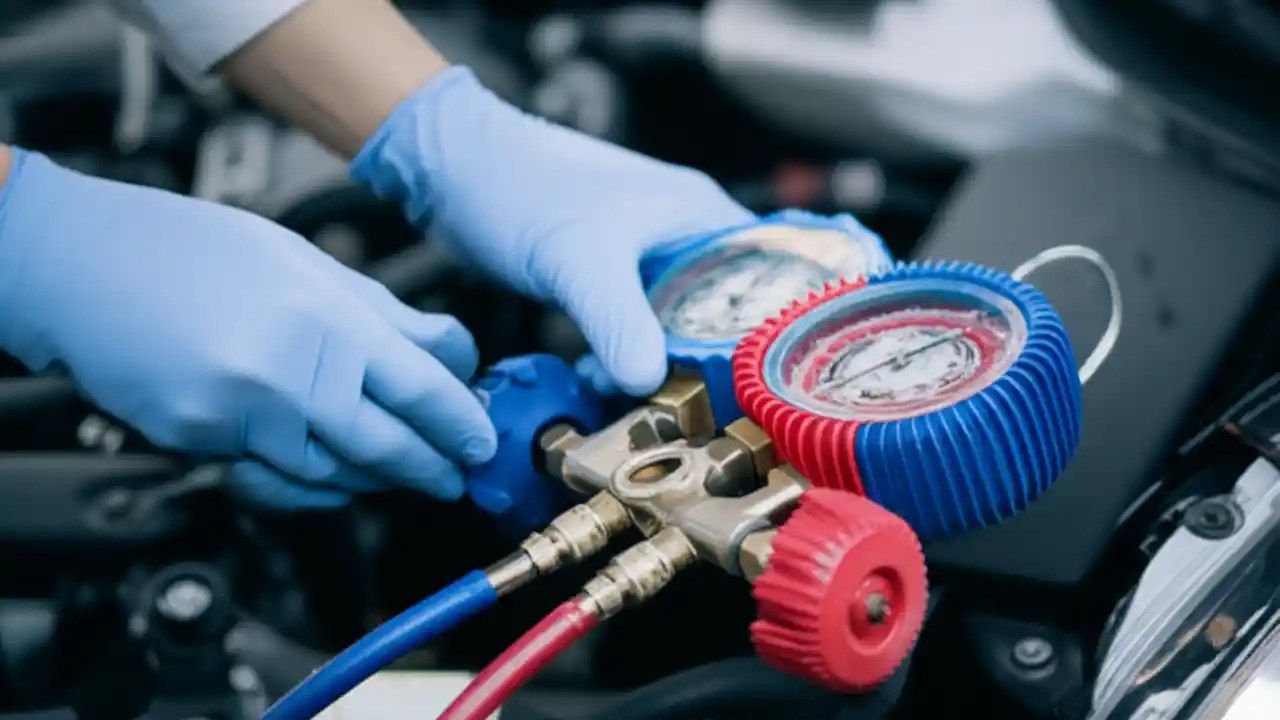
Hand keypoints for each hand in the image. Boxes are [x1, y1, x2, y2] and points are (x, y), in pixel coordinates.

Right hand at [0, 149, 494, 508]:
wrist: (78, 264)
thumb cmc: (190, 251)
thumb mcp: (303, 263)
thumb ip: (379, 313)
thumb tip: (445, 348)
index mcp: (325, 317)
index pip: (421, 388)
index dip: (461, 424)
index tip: (481, 440)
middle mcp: (288, 370)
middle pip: (386, 447)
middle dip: (430, 469)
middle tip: (452, 475)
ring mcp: (240, 413)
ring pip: (331, 474)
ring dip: (372, 478)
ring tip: (395, 471)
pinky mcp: (201, 440)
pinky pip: (272, 476)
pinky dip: (308, 480)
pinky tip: (326, 469)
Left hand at [352, 67, 754, 395]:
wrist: (454, 168)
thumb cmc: (519, 186)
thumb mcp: (578, 262)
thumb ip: (618, 323)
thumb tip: (649, 384)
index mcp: (699, 216)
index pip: (774, 279)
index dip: (774, 334)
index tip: (763, 386)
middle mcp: (685, 233)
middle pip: (730, 312)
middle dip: (717, 364)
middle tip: (707, 413)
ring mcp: (649, 254)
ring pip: (683, 324)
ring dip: (670, 365)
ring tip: (659, 410)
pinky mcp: (613, 275)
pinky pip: (642, 326)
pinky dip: (632, 356)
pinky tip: (613, 386)